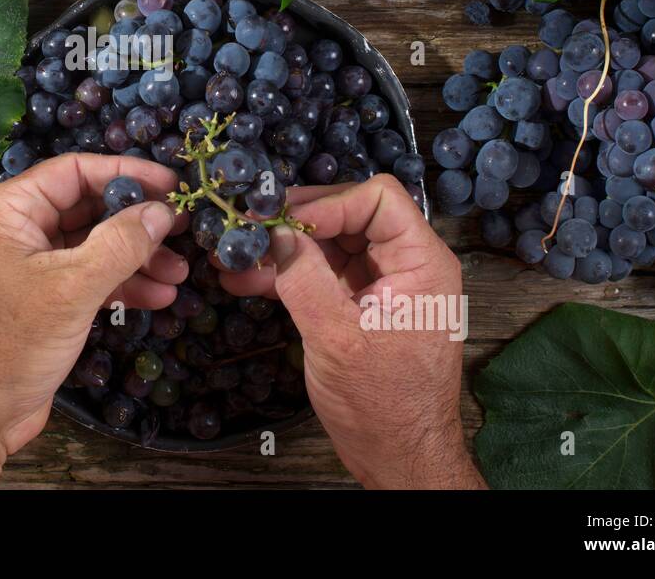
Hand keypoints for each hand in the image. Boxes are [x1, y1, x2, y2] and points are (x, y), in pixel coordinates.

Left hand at [0, 153, 186, 488]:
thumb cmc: (9, 345)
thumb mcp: (71, 288)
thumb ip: (120, 244)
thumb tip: (162, 212)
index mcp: (6, 211)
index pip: (73, 171)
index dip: (126, 175)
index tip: (172, 185)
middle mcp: (14, 231)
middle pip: (86, 208)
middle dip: (136, 222)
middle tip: (183, 230)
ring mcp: (27, 267)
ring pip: (92, 246)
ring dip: (136, 257)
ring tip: (179, 272)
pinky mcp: (40, 300)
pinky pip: (86, 277)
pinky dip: (120, 284)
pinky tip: (157, 296)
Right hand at [219, 175, 484, 489]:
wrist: (399, 457)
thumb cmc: (383, 404)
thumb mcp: (336, 336)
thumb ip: (303, 277)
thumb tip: (272, 230)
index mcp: (421, 261)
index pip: (377, 198)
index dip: (326, 203)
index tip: (281, 222)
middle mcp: (405, 263)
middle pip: (348, 214)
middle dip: (294, 222)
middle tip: (247, 227)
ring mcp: (381, 283)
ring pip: (328, 243)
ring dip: (281, 248)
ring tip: (233, 254)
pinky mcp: (359, 304)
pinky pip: (322, 273)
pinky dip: (286, 273)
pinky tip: (245, 278)